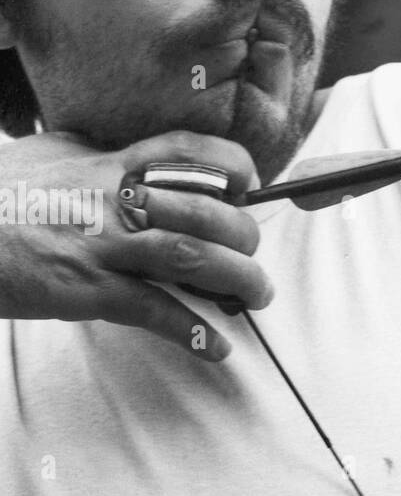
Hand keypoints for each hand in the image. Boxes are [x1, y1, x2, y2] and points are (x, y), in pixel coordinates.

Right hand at [0, 130, 270, 361]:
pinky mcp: (84, 289)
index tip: (248, 183)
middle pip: (205, 210)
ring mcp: (102, 245)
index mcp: (109, 161)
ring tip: (256, 295)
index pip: (188, 150)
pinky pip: (151, 310)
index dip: (230, 164)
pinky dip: (190, 330)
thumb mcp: (49, 154)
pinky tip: (214, 346)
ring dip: (236, 279)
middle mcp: (114, 199)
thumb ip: (92, 151)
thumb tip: (116, 149)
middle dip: (244, 234)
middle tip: (252, 252)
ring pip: (191, 257)